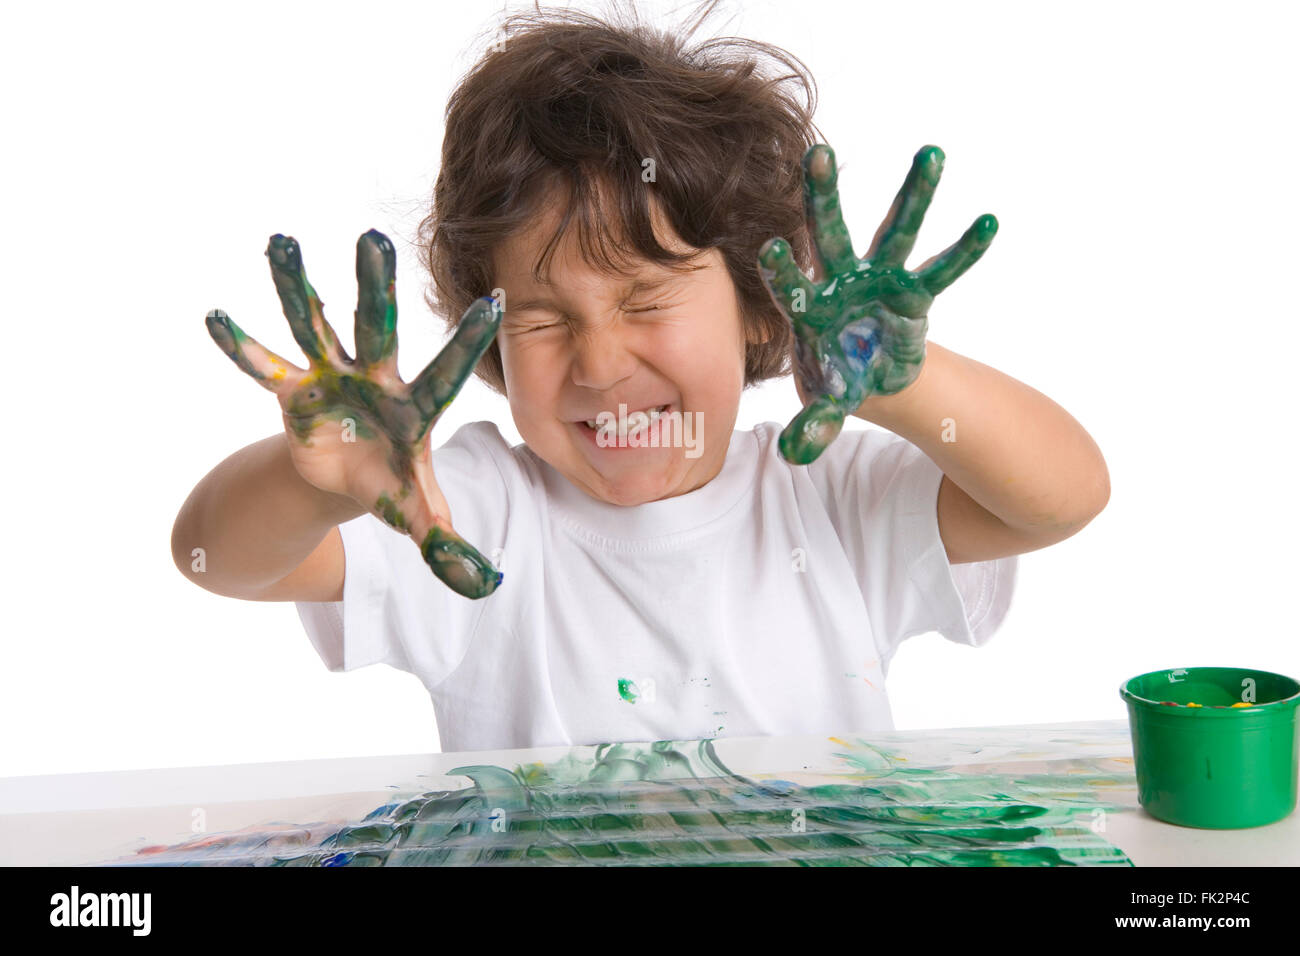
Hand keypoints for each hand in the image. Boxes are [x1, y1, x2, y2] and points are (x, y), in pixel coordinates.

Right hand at [205, 229, 503, 598]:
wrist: (345, 480)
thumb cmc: (391, 486)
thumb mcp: (419, 518)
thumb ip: (451, 548)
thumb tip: (489, 587)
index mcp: (415, 406)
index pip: (449, 370)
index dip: (469, 341)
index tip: (498, 300)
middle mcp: (374, 379)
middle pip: (376, 327)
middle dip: (373, 286)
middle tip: (373, 237)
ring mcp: (332, 380)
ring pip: (313, 326)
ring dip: (295, 288)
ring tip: (280, 239)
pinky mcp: (293, 392)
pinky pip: (262, 367)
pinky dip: (239, 347)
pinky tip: (213, 317)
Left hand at [758, 144, 997, 463]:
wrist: (868, 376)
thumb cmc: (837, 381)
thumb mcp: (827, 405)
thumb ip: (812, 425)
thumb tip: (792, 457)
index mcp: (808, 310)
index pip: (790, 286)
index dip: (783, 270)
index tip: (770, 246)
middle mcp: (842, 283)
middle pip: (830, 235)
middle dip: (823, 196)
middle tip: (817, 153)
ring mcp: (880, 280)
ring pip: (895, 232)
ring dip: (913, 194)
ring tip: (932, 151)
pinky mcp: (915, 293)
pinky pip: (943, 270)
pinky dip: (965, 250)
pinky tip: (989, 223)